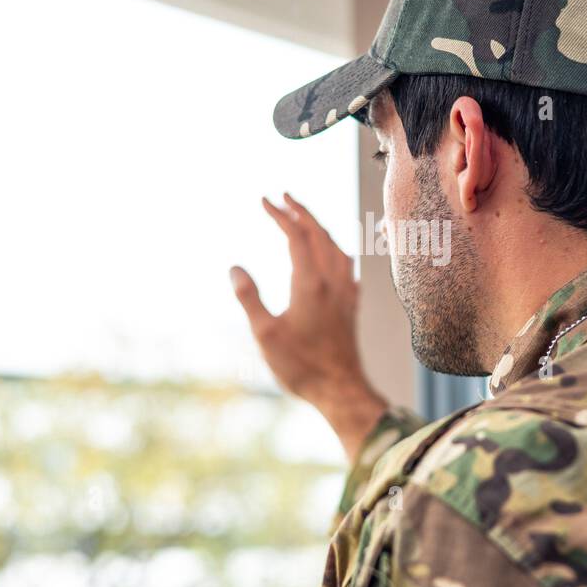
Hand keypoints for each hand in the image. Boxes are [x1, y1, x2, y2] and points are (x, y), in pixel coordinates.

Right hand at [231, 193, 387, 458]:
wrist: (340, 389)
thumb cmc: (301, 366)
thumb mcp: (265, 334)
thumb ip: (249, 298)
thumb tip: (234, 267)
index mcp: (310, 283)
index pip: (296, 236)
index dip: (279, 215)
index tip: (264, 200)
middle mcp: (333, 281)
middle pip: (319, 233)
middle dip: (301, 211)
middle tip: (283, 197)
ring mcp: (346, 291)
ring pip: (336, 245)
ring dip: (318, 226)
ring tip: (302, 218)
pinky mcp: (352, 304)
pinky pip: (347, 263)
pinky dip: (334, 247)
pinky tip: (330, 254)